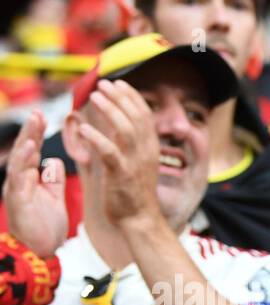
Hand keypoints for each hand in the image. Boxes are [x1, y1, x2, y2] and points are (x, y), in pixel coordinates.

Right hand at [2, 109, 66, 257]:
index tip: (44, 116)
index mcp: (29, 179)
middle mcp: (20, 181)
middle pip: (25, 151)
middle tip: (38, 112)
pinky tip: (31, 149)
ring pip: (20, 160)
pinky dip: (25, 162)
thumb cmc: (45, 227)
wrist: (40, 252)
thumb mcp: (54, 198)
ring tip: (34, 122)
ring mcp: (16, 189)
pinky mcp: (17, 200)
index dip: (37, 134)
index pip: (33, 152)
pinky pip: (20, 178)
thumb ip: (52, 179)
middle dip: (31, 131)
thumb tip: (52, 160)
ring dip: (27, 140)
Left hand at [79, 80, 163, 226]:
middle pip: (136, 116)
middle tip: (102, 85)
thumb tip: (116, 126)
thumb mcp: (138, 164)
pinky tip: (83, 128)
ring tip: (94, 97)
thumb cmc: (134, 193)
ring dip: (109, 110)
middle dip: (119, 97)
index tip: (117, 83)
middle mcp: (146, 152)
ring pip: (125, 129)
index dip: (131, 96)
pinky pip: (109, 152)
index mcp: (151, 148)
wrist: (140, 220)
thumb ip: (130, 144)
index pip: (145, 115)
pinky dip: (96, 138)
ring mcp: (135, 163)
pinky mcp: (121, 175)